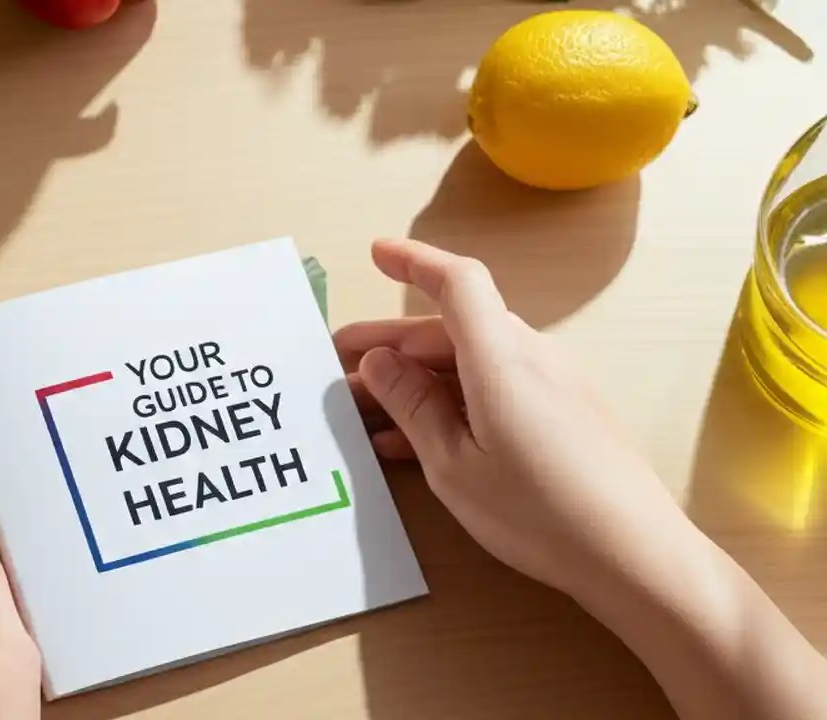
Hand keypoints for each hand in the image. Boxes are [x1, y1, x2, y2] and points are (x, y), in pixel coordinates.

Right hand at [337, 239, 826, 719]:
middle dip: (392, 346)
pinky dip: (450, 404)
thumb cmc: (538, 511)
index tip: (375, 254)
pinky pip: (495, 392)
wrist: (636, 555)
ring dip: (416, 381)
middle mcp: (530, 357)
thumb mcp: (454, 466)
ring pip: (469, 364)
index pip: (456, 283)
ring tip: (363, 411)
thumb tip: (379, 364)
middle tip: (338, 366)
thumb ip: (413, 408)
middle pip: (452, 331)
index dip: (414, 262)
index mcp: (500, 358)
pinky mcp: (565, 415)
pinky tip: (413, 443)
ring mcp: (553, 385)